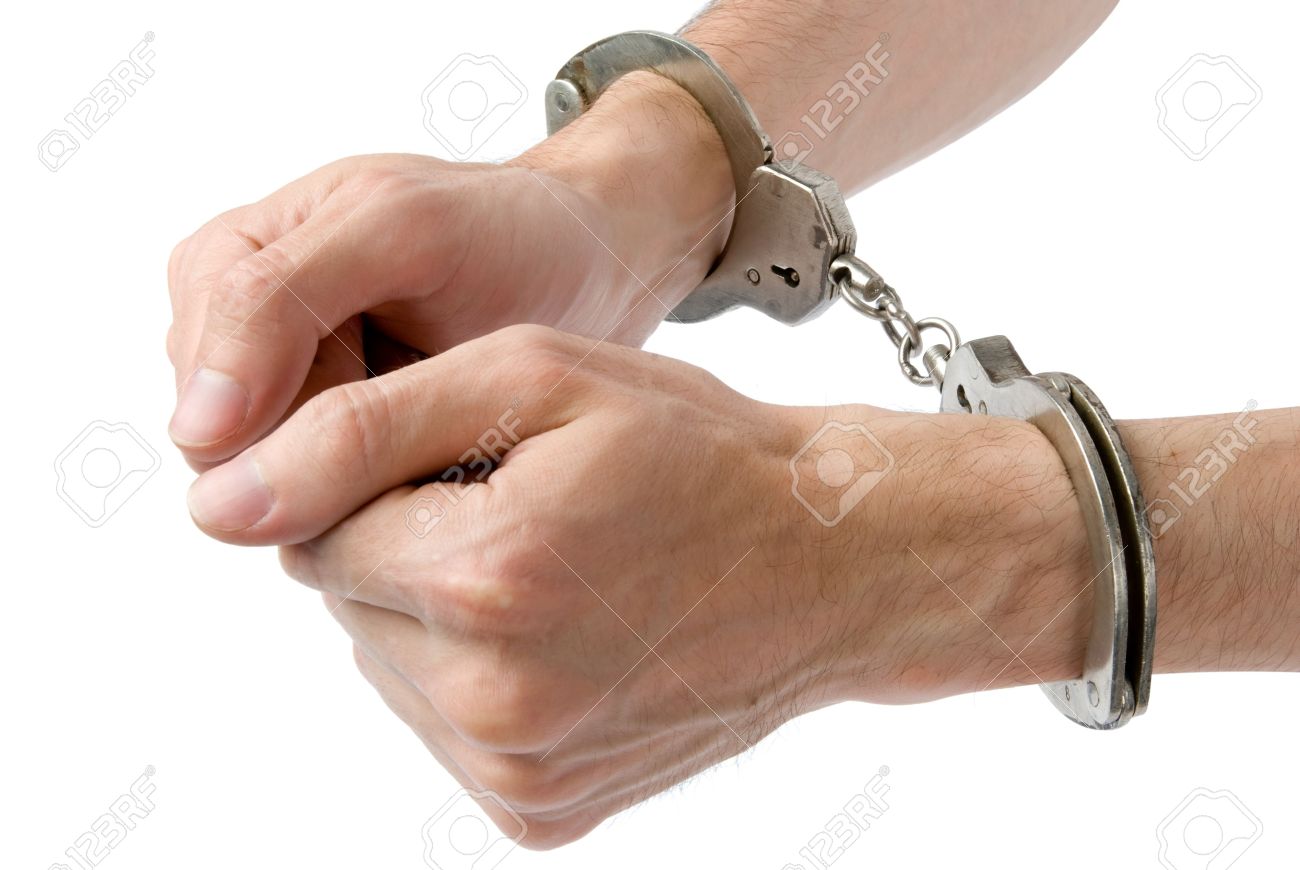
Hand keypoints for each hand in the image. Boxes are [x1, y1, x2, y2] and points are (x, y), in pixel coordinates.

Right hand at [166, 73, 732, 466]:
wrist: (582, 263)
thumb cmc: (503, 232)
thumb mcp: (399, 230)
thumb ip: (279, 301)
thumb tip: (193, 431)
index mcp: (225, 267)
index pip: (213, 400)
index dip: (308, 417)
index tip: (401, 383)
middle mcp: (235, 340)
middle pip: (244, 461)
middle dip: (343, 445)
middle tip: (436, 393)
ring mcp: (281, 401)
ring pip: (288, 493)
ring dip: (371, 474)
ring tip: (446, 410)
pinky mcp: (334, 451)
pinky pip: (335, 509)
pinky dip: (392, 490)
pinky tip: (444, 444)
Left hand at [185, 324, 1092, 845]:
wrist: (826, 564)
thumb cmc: (693, 451)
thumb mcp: (536, 378)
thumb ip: (359, 427)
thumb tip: (215, 502)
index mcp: (488, 576)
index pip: (316, 527)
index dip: (380, 477)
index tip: (468, 458)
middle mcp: (492, 698)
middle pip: (350, 604)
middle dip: (409, 546)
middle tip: (528, 508)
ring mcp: (519, 768)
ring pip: (390, 667)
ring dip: (440, 613)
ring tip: (556, 568)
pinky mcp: (540, 810)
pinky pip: (446, 727)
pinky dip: (480, 674)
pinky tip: (566, 634)